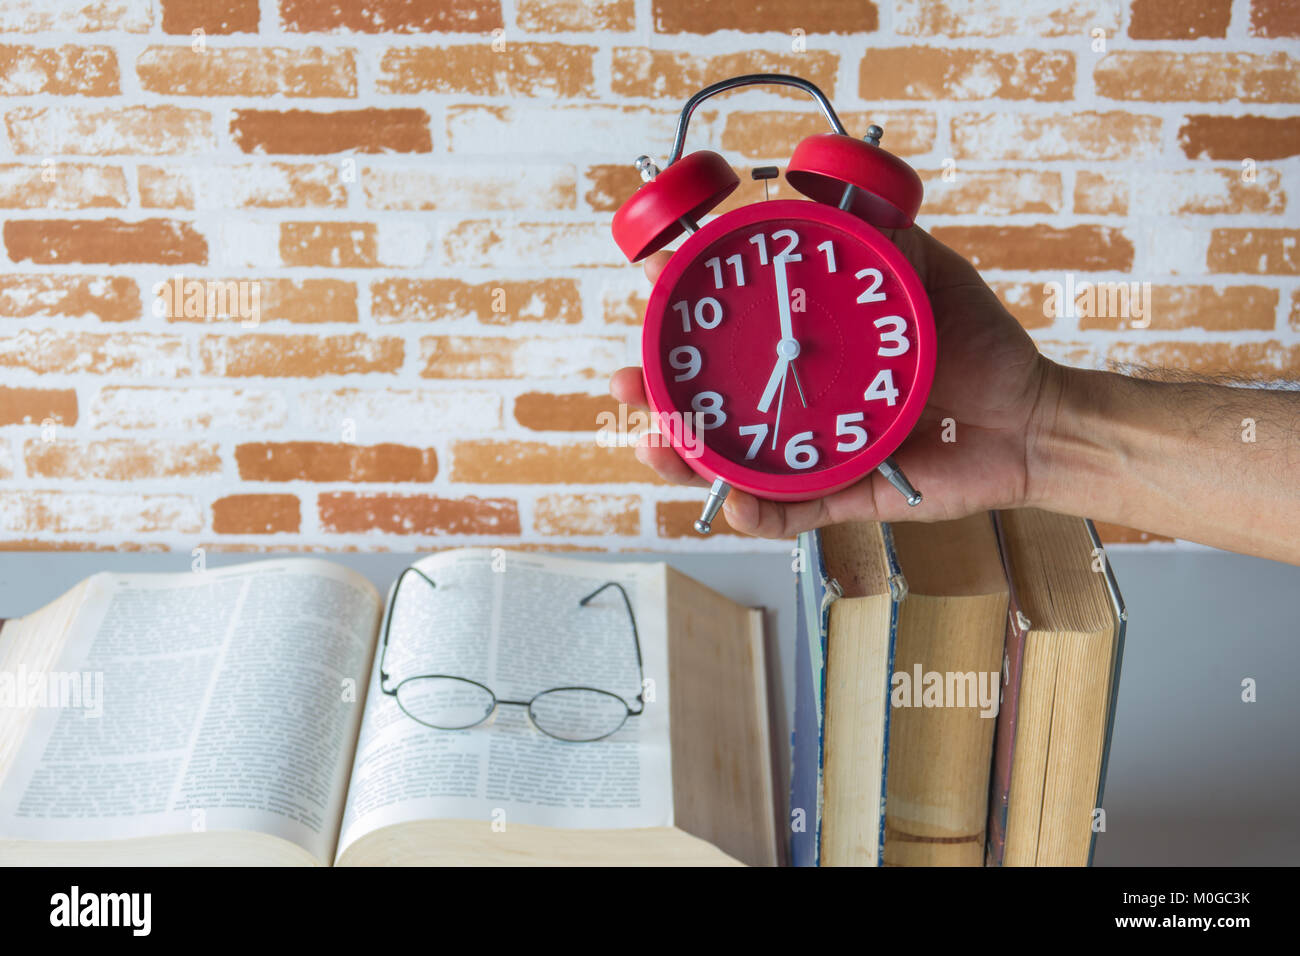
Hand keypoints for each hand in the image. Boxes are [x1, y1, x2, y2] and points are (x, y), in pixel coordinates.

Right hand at [610, 224, 1058, 538]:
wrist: (1030, 420)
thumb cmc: (981, 348)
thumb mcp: (927, 274)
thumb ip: (879, 237)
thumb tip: (816, 188)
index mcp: (808, 349)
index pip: (731, 332)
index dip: (684, 312)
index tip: (652, 278)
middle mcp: (798, 401)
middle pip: (709, 404)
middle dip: (657, 396)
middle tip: (628, 382)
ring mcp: (813, 452)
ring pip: (730, 463)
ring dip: (683, 458)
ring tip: (656, 442)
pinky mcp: (840, 498)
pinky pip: (788, 513)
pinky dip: (755, 512)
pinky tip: (732, 500)